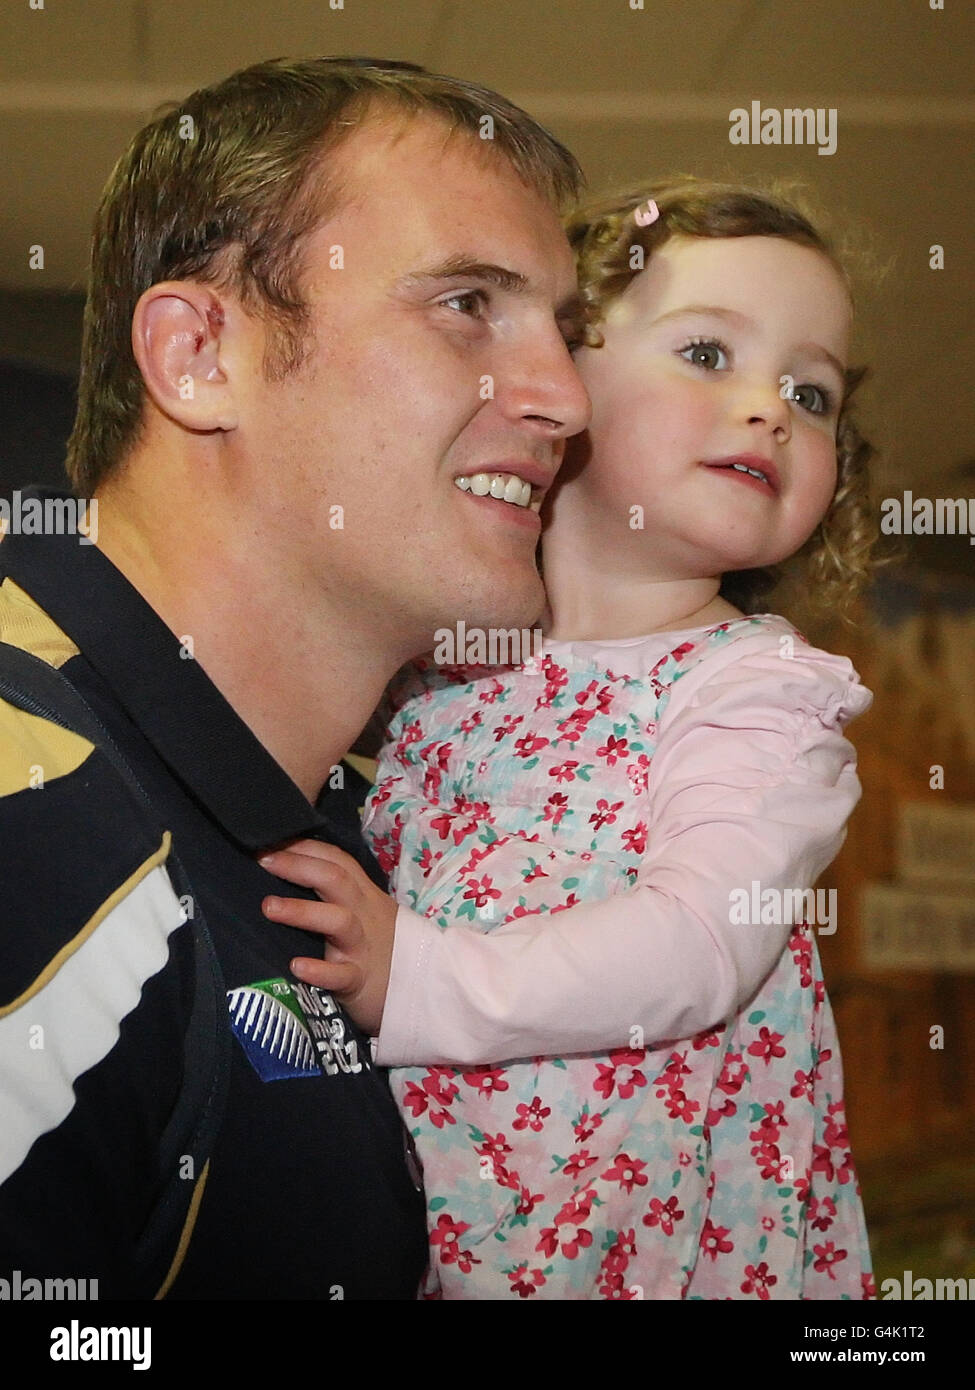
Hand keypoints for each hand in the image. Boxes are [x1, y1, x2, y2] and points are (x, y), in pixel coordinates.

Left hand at [258, 839, 396, 1035]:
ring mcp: (362, 947)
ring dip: (302, 911)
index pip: (337, 860)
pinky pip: (341, 975)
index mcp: (363, 895)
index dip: (306, 847)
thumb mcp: (367, 914)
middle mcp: (363, 914)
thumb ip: (338, 895)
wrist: (423, 988)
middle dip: (299, 866)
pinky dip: (319, 970)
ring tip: (268, 907)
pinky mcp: (360, 981)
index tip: (271, 840)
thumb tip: (292, 872)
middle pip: (336, 880)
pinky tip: (296, 966)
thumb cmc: (381, 949)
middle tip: (263, 861)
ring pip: (337, 921)